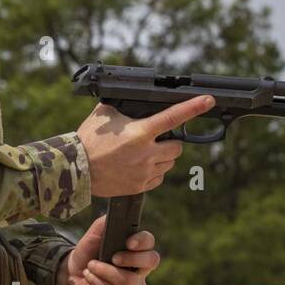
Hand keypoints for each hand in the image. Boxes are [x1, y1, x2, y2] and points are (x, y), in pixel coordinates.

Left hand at [61, 214, 159, 284]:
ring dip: (105, 272)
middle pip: (151, 261)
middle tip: (113, 257)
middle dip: (131, 259)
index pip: (149, 242)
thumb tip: (114, 215)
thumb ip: (105, 223)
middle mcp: (140, 267)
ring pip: (130, 280)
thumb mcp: (93, 235)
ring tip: (90, 267)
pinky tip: (90, 277)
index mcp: (136, 248)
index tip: (128, 242)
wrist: (72, 272)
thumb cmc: (88, 252)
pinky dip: (98, 283)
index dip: (142, 241)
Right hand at [76, 95, 213, 197]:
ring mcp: (145, 171)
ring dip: (162, 157)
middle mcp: (147, 152)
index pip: (174, 116)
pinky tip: (138, 167)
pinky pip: (158, 178)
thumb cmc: (88, 140)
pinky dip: (153, 172)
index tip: (208, 101)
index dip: (194, 107)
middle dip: (170, 141)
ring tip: (142, 155)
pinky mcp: (140, 186)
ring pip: (169, 163)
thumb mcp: (104, 115)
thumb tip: (130, 99)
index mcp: (140, 132)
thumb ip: (121, 106)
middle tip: (154, 140)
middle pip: (177, 146)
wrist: (76, 169)